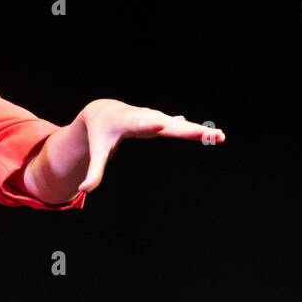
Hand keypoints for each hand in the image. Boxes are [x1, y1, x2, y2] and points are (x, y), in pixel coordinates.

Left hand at [77, 99, 225, 193]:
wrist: (103, 111)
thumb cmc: (100, 134)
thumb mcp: (97, 152)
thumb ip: (93, 172)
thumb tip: (83, 190)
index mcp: (128, 123)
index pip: (141, 124)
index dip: (151, 124)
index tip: (162, 124)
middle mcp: (146, 117)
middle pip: (168, 124)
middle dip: (186, 128)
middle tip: (204, 133)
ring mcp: (157, 118)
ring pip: (180, 124)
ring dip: (198, 129)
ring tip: (218, 136)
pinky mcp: (163, 121)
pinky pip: (182, 126)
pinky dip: (197, 130)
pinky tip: (215, 135)